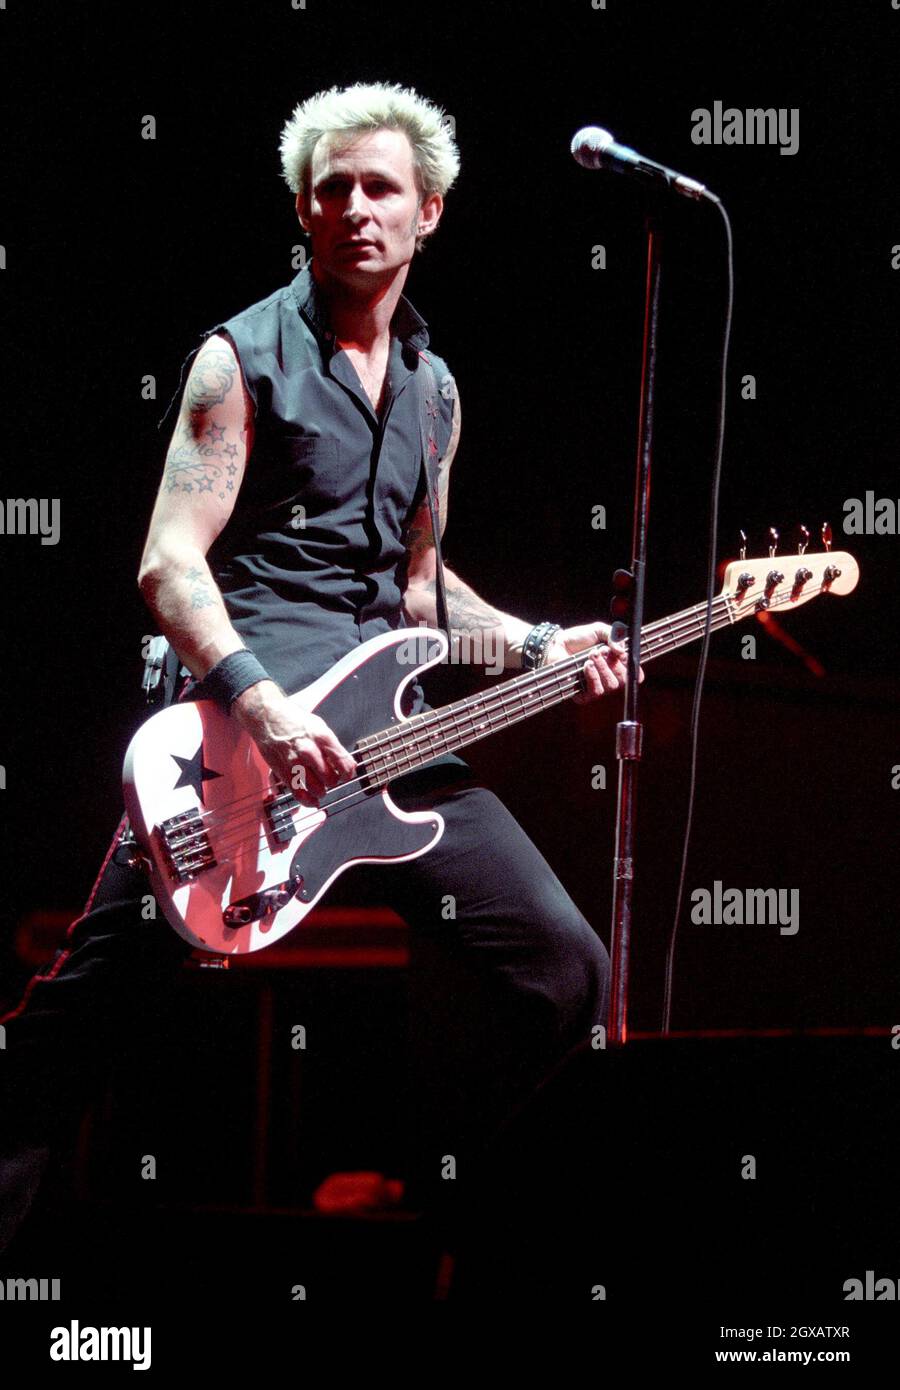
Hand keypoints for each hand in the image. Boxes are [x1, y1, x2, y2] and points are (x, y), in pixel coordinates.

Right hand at [232, 680, 357, 806]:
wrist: (266, 715)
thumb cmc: (294, 720)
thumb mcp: (319, 726)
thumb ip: (332, 746)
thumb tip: (347, 764)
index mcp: (322, 737)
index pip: (343, 762)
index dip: (347, 773)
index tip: (346, 775)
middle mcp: (309, 750)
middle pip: (330, 778)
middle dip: (333, 782)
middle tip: (329, 779)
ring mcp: (294, 761)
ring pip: (316, 788)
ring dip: (321, 792)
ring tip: (320, 789)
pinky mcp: (281, 770)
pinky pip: (298, 792)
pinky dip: (307, 800)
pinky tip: (312, 800)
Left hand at [543, 621, 643, 705]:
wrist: (556, 644)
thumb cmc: (578, 639)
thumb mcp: (598, 630)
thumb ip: (613, 635)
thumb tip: (622, 651)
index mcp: (616, 664)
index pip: (634, 674)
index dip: (634, 667)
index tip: (624, 656)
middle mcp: (609, 677)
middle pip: (624, 681)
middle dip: (614, 664)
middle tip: (601, 651)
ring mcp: (597, 687)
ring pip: (610, 686)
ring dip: (602, 668)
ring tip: (590, 655)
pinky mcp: (584, 695)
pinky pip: (596, 692)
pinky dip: (593, 677)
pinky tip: (586, 666)